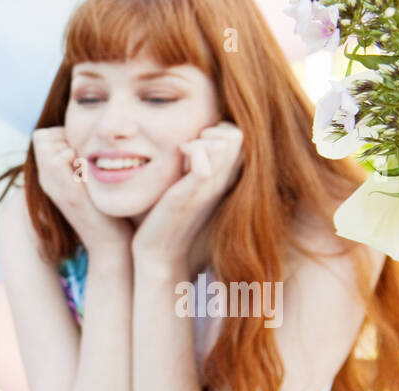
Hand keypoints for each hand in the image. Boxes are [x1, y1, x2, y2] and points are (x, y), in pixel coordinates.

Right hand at [31, 126, 132, 253]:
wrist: (110, 242)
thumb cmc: (106, 209)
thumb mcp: (86, 178)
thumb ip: (80, 159)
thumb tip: (86, 139)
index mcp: (50, 176)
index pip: (43, 136)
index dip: (61, 133)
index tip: (81, 149)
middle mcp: (46, 180)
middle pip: (43, 137)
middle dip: (65, 137)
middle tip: (85, 158)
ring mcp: (54, 187)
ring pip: (47, 144)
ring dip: (70, 146)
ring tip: (87, 166)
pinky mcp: (68, 193)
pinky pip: (58, 159)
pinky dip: (75, 156)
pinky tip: (90, 171)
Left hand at [131, 122, 243, 262]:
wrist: (157, 254)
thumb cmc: (167, 219)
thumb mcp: (188, 188)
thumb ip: (196, 166)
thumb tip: (190, 142)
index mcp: (224, 179)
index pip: (241, 138)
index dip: (221, 130)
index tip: (197, 143)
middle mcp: (222, 182)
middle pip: (238, 135)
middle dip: (213, 129)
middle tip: (189, 145)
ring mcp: (209, 189)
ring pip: (226, 143)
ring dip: (201, 139)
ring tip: (182, 153)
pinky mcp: (188, 196)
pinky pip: (204, 163)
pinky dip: (192, 151)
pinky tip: (178, 160)